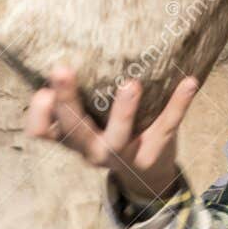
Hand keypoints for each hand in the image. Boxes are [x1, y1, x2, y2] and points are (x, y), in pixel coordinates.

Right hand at [24, 64, 198, 202]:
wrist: (147, 176)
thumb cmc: (109, 134)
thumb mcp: (86, 123)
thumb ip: (74, 98)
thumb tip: (65, 52)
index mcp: (72, 139)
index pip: (42, 131)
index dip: (38, 114)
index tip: (41, 91)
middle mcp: (92, 150)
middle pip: (74, 130)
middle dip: (68, 101)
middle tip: (62, 69)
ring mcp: (123, 154)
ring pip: (118, 136)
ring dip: (123, 111)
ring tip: (131, 85)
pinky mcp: (155, 151)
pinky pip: (167, 126)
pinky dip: (179, 103)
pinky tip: (189, 81)